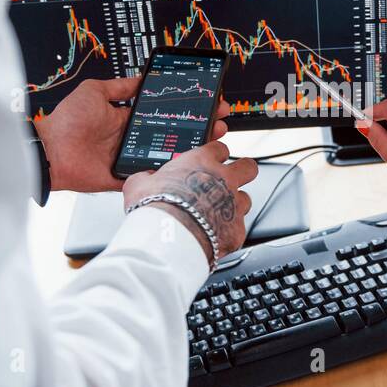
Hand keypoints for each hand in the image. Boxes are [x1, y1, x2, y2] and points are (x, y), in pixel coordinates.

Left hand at [33, 77, 229, 193]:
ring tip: (213, 142)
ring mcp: (131, 158)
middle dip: (199, 128)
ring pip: (168, 155)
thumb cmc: (67, 121)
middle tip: (219, 122)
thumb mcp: (95, 92)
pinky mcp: (126, 177)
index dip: (186, 109)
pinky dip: (170, 173)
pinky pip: (152, 176)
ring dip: (191, 150)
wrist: (50, 152)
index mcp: (127, 119)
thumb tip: (142, 77)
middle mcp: (132, 139)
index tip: (205, 102)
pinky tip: (191, 166)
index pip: (164, 113)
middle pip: (173, 134)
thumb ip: (121, 86)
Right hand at [121, 141, 258, 264]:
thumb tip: (144, 179)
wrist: (168, 239)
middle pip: (248, 167)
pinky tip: (215, 237)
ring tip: (219, 214)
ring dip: (235, 205)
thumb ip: (146, 178)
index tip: (210, 161)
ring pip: (246, 199)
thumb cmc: (154, 209)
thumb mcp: (138, 185)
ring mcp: (233, 205)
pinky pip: (238, 229)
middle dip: (243, 171)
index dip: (216, 155)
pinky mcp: (237, 231)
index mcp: (201, 162)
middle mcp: (223, 180)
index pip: (219, 148)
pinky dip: (229, 232)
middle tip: (232, 179)